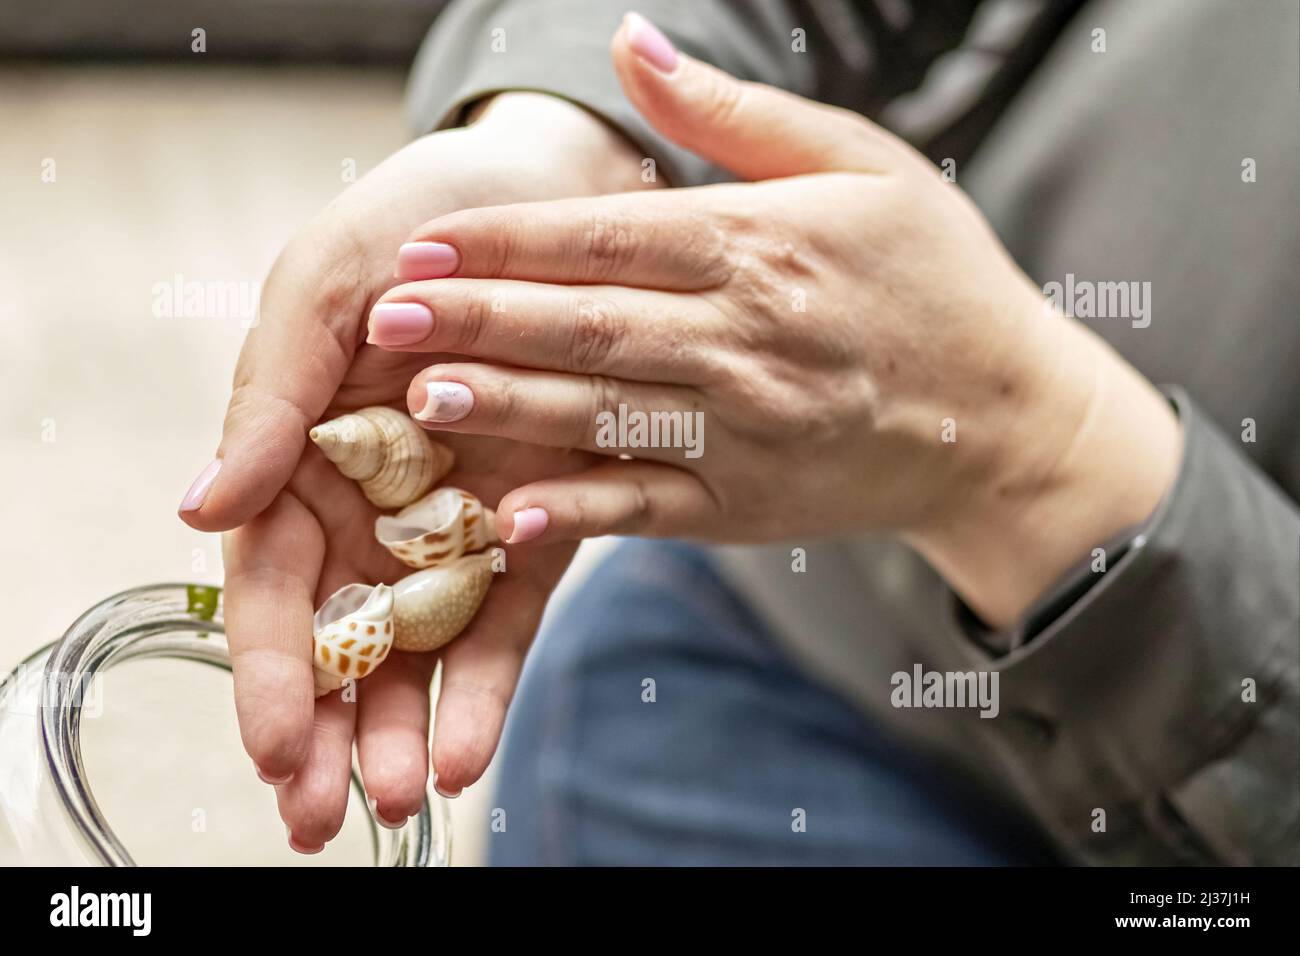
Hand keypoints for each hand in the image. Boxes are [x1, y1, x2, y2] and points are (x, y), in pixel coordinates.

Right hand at [178, 93, 652, 849]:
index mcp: (306, 453)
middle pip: (343, 636)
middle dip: (331, 729)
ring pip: (420, 647)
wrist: (558, 200)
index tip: (274, 745)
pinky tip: (470, 745)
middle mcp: (377, 502)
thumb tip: (196, 509)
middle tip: (323, 816)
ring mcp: (458, 519)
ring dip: (406, 727)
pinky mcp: (538, 521)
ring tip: (408, 799)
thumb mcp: (326, 281)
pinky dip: (486, 681)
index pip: (274, 582)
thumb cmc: (425, 223)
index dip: (270, 666)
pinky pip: (506, 615)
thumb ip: (265, 392)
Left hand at [370, 14, 1179, 630]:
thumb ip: (735, 114)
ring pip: (606, 414)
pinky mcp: (748, 505)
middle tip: (388, 310)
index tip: (427, 240)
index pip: (610, 236)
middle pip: (590, 324)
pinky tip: (514, 513)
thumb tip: (628, 43)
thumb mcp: (860, 163)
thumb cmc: (931, 278)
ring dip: (509, 406)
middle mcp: (749, 338)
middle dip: (482, 316)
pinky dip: (582, 514)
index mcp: (764, 244)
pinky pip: (652, 508)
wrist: (1002, 417)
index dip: (510, 239)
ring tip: (421, 393)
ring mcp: (747, 430)